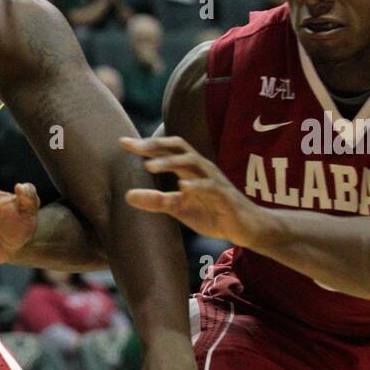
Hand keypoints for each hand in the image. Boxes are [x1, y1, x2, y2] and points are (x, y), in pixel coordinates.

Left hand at [121, 135, 259, 247]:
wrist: (246, 227)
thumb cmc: (213, 213)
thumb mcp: (180, 208)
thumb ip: (156, 201)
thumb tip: (127, 196)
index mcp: (190, 169)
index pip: (167, 149)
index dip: (146, 145)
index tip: (123, 142)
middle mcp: (202, 169)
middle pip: (179, 148)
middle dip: (156, 145)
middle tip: (134, 147)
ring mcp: (214, 181)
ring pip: (193, 163)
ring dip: (170, 162)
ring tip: (149, 166)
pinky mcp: (225, 196)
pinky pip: (211, 187)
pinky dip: (197, 185)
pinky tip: (182, 187)